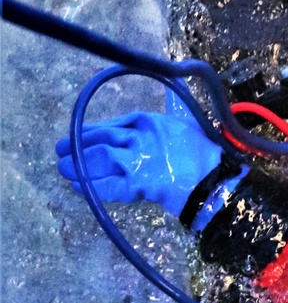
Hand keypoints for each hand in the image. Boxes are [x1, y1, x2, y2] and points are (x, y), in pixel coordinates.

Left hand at [55, 93, 223, 217]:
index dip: (93, 130)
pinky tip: (78, 186)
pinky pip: (108, 185)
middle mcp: (140, 137)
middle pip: (102, 140)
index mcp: (151, 121)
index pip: (115, 123)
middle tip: (60, 151)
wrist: (213, 180)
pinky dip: (91, 186)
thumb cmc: (204, 154)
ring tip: (64, 169)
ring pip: (100, 160)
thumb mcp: (183, 127)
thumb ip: (165, 121)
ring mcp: (138, 160)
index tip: (78, 134)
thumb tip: (157, 115)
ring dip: (79, 165)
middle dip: (78, 146)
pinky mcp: (138, 183)